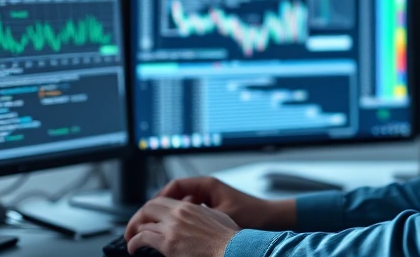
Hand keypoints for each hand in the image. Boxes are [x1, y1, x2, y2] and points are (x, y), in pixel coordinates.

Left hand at [125, 197, 238, 256]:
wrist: (233, 250)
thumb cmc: (230, 240)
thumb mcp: (217, 218)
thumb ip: (203, 215)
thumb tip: (200, 218)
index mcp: (189, 208)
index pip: (161, 201)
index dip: (150, 209)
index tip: (147, 218)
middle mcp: (179, 214)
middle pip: (148, 208)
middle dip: (138, 218)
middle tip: (134, 228)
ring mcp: (173, 228)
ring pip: (143, 223)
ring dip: (134, 231)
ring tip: (131, 240)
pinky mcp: (169, 244)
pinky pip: (143, 239)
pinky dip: (133, 243)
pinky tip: (133, 249)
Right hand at [146, 176, 295, 230]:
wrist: (272, 218)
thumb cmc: (252, 214)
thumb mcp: (221, 216)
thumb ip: (198, 218)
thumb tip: (176, 224)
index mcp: (207, 184)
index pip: (174, 186)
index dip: (159, 198)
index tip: (148, 211)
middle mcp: (208, 189)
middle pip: (175, 194)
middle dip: (161, 208)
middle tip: (148, 222)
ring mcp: (211, 198)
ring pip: (183, 205)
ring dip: (172, 216)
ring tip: (160, 230)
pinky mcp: (216, 208)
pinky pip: (193, 211)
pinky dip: (185, 221)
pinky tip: (180, 234)